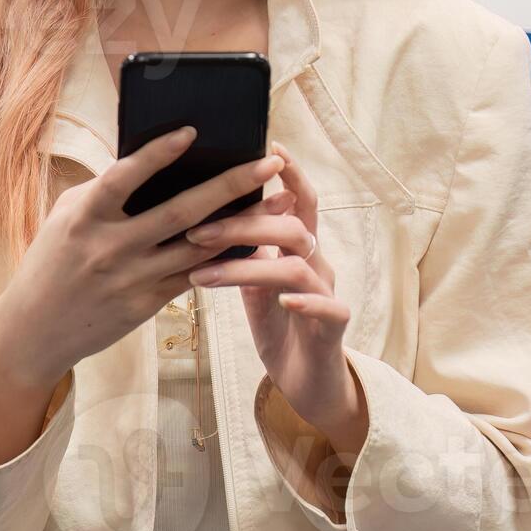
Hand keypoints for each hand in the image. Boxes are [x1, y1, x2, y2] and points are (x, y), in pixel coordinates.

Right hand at [0, 125, 285, 396]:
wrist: (35, 331)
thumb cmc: (52, 261)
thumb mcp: (66, 218)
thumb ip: (104, 192)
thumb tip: (148, 162)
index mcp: (85, 218)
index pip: (123, 179)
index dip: (156, 154)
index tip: (192, 132)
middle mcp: (111, 249)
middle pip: (180, 213)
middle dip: (229, 185)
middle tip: (268, 163)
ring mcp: (132, 280)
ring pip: (199, 248)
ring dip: (243, 224)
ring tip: (277, 201)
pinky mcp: (146, 305)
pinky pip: (194, 276)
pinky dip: (225, 257)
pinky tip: (254, 241)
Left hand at [180, 141, 365, 458]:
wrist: (308, 384)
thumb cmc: (279, 329)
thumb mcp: (255, 286)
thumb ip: (244, 253)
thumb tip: (203, 216)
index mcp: (299, 251)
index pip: (300, 202)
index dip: (290, 173)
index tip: (269, 146)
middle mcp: (318, 265)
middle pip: (291, 227)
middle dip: (244, 223)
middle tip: (196, 230)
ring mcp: (328, 294)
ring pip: (297, 265)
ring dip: (248, 266)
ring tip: (203, 275)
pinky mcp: (334, 327)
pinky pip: (327, 307)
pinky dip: (305, 300)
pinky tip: (283, 300)